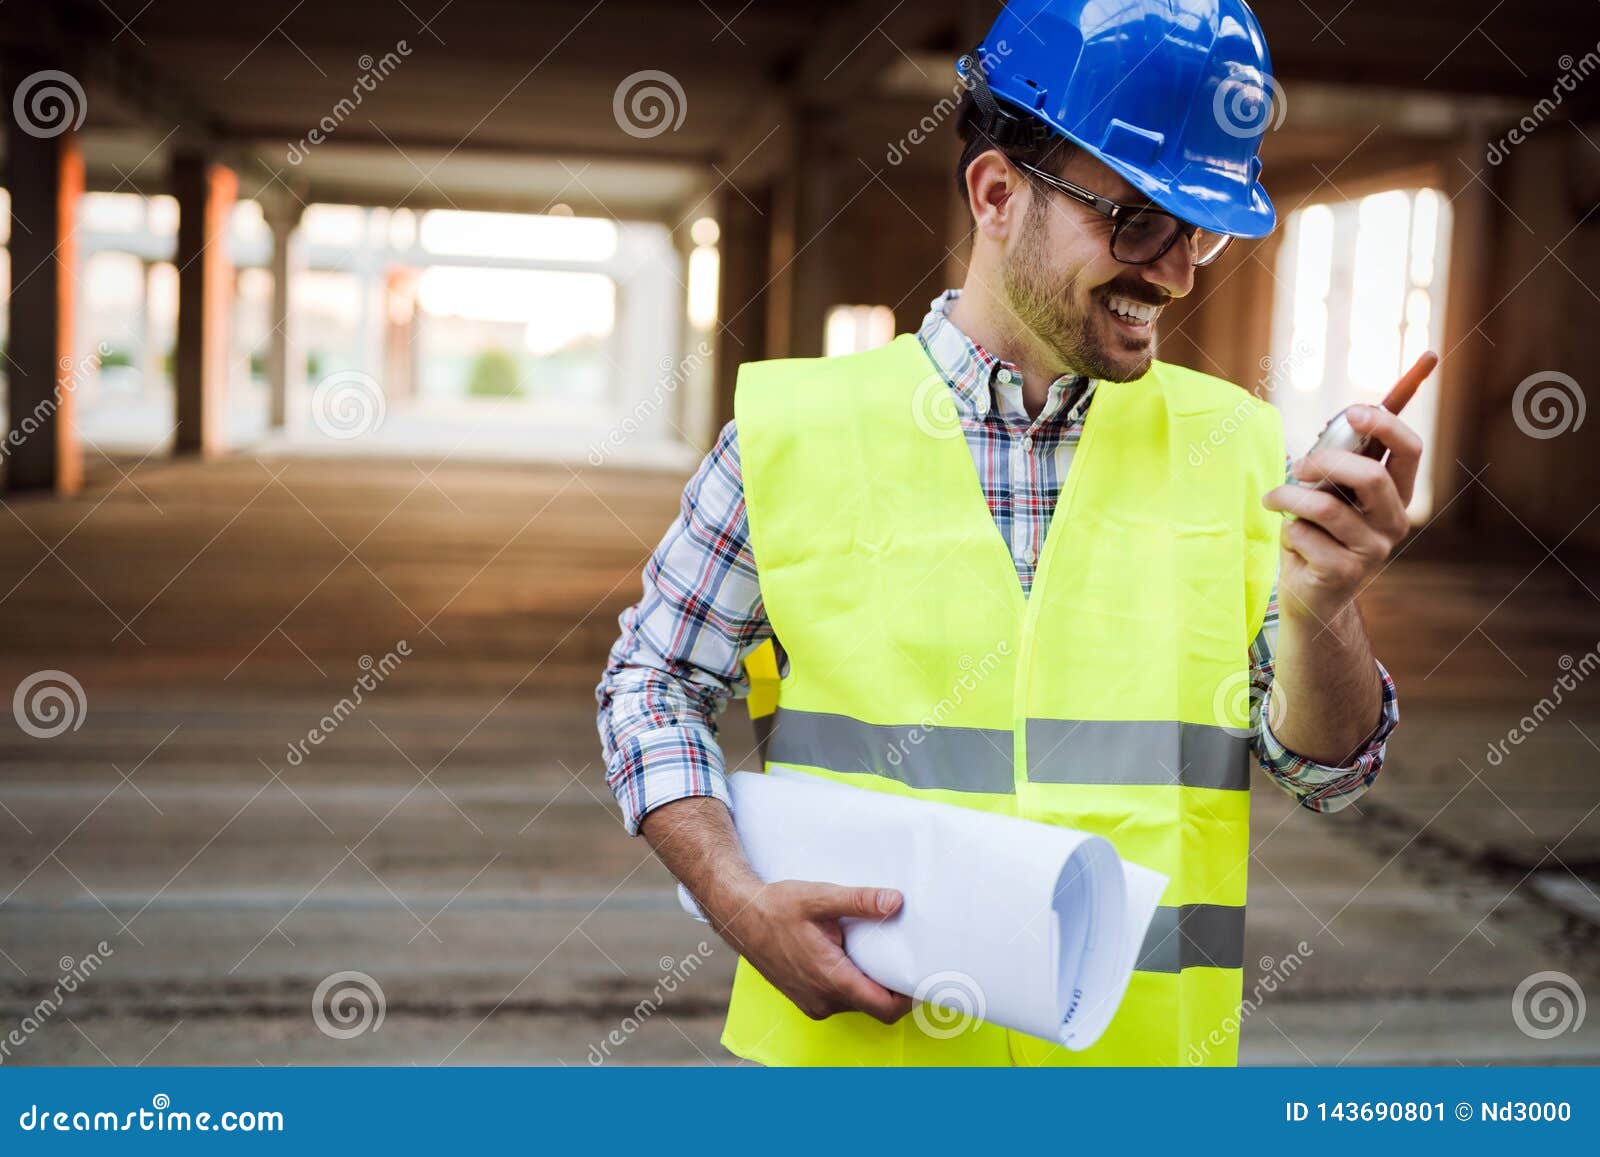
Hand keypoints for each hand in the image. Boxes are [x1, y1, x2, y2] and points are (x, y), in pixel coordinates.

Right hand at [714, 879, 913, 1023]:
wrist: (740, 918)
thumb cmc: (776, 907)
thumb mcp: (819, 897)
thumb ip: (859, 901)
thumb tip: (895, 902)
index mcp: (830, 978)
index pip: (884, 1008)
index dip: (909, 997)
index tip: (919, 974)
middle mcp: (823, 1000)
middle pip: (875, 1006)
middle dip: (892, 987)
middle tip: (904, 957)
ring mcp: (814, 1004)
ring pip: (858, 1004)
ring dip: (871, 985)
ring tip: (876, 953)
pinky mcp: (807, 1000)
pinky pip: (842, 1000)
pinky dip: (853, 984)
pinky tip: (852, 957)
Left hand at [1262, 404, 1422, 624]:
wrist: (1311, 596)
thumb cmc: (1318, 535)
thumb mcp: (1330, 495)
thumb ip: (1336, 467)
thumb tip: (1335, 425)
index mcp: (1395, 496)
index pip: (1410, 451)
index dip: (1387, 425)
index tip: (1354, 411)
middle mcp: (1394, 522)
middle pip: (1371, 476)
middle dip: (1326, 462)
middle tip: (1297, 466)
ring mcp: (1373, 549)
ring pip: (1327, 506)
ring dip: (1289, 496)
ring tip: (1272, 498)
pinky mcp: (1344, 571)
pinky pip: (1304, 533)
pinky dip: (1286, 531)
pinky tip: (1291, 544)